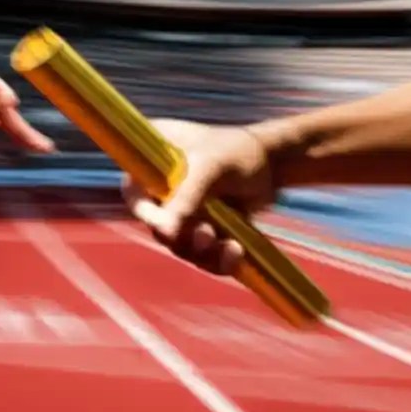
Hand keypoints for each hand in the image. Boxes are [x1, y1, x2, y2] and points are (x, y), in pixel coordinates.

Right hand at [123, 119, 276, 274]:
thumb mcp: (210, 167)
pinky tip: (237, 252)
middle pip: (158, 226)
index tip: (167, 227)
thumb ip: (186, 197)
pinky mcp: (204, 228)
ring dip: (203, 252)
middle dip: (182, 238)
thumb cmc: (239, 150)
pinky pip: (202, 255)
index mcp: (153, 160)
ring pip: (180, 245)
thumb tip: (163, 232)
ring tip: (231, 246)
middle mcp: (163, 187)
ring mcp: (184, 210)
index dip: (146, 214)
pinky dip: (218, 260)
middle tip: (208, 233)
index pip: (134, 193)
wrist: (276, 163)